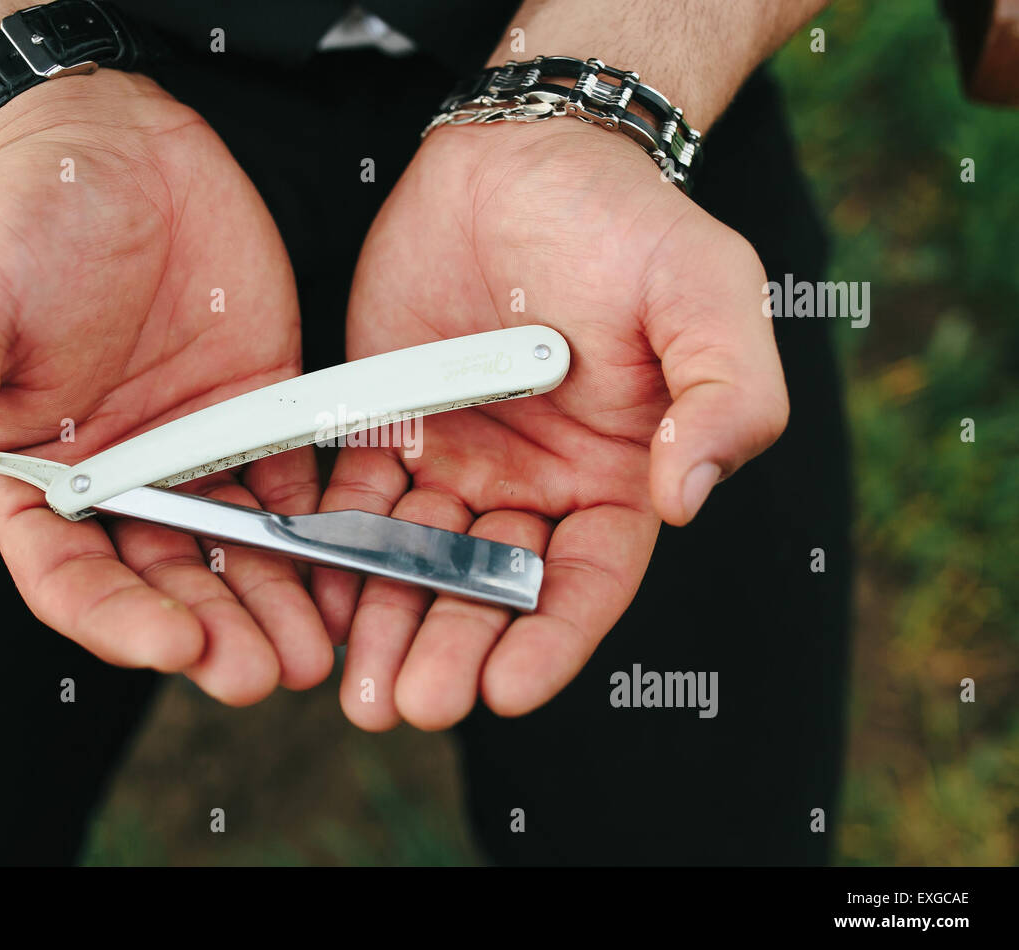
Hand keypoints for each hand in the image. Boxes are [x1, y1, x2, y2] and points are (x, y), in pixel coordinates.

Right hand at [0, 71, 331, 702]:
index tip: (179, 645)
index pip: (74, 581)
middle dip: (217, 632)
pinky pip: (294, 491)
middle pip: (168, 582)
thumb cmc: (16, 226)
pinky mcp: (258, 418)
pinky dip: (322, 537)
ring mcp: (193, 455)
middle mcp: (116, 484)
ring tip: (316, 649)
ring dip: (276, 604)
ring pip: (238, 552)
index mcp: (34, 482)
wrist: (113, 142)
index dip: (122, 623)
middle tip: (267, 672)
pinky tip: (351, 573)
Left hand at [315, 121, 787, 728]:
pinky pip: (358, 499)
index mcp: (617, 474)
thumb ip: (725, 396)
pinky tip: (317, 596)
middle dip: (455, 649)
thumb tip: (686, 498)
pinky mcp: (392, 423)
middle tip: (414, 703)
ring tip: (359, 686)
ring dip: (390, 621)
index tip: (508, 691)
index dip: (551, 642)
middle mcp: (536, 484)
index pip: (587, 582)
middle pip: (492, 588)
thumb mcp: (708, 293)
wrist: (524, 153)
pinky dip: (337, 549)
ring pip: (420, 561)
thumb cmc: (626, 221)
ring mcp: (460, 459)